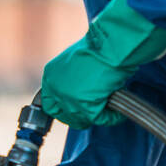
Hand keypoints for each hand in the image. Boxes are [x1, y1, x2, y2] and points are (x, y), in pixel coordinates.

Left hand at [40, 0, 165, 129]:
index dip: (63, 109)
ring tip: (108, 111)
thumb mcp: (77, 61)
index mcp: (51, 76)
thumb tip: (81, 92)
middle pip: (64, 115)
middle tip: (94, 113)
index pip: (49, 104)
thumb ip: (73, 78)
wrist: (111, 46)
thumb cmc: (100, 48)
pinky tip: (117, 113)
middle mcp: (56, 88)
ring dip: (95, 117)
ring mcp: (69, 99)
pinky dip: (110, 117)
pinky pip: (99, 119)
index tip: (75, 110)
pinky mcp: (85, 106)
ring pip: (81, 119)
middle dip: (80, 116)